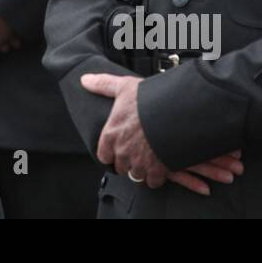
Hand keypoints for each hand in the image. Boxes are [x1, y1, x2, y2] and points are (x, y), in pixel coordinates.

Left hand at [81, 73, 244, 194]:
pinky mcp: (157, 170)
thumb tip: (85, 80)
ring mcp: (140, 163)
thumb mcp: (123, 87)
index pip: (103, 156)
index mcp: (111, 135)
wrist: (176, 112)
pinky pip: (152, 181)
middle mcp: (123, 152)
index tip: (117, 149)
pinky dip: (156, 177)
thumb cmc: (149, 99)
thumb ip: (103, 85)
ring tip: (148, 160)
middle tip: (136, 153)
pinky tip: (160, 167)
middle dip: (127, 162)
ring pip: (136, 175)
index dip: (111, 154)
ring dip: (141, 169)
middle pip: (121, 167)